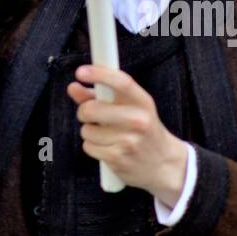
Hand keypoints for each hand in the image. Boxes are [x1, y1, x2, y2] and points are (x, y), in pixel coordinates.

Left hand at [67, 63, 188, 204]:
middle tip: (89, 114)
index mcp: (143, 102)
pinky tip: (107, 147)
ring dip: (89, 132)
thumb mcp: (130, 107)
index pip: (122, 82)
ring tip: (105, 134)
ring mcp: (129, 141)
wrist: (163, 163)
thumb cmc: (141, 129)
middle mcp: (139, 121)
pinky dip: (92, 146)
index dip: (99, 74)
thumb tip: (73, 87)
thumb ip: (100, 95)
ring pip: (86, 130)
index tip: (80, 72)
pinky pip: (88, 147)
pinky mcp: (119, 159)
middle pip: (92, 109)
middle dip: (83, 111)